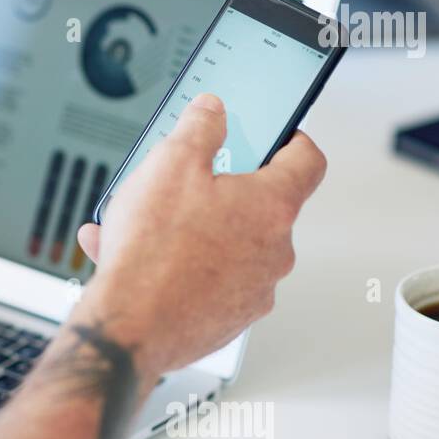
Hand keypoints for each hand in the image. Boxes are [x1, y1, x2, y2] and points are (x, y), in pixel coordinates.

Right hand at [75, 94, 325, 377]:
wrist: (130, 328)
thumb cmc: (154, 254)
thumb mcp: (170, 164)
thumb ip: (199, 128)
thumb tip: (212, 111)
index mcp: (271, 207)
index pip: (308, 161)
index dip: (293, 140)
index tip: (278, 136)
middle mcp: (274, 252)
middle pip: (258, 207)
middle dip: (219, 192)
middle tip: (181, 185)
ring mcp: (254, 291)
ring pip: (227, 247)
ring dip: (190, 232)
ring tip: (139, 228)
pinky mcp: (228, 319)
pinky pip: (207, 282)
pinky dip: (178, 268)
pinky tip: (133, 259)